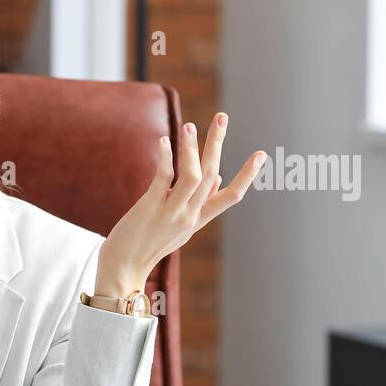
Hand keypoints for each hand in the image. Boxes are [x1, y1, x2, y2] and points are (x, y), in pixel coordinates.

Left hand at [95, 113, 265, 295]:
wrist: (123, 268)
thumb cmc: (148, 245)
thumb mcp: (179, 228)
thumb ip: (199, 203)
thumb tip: (217, 178)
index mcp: (198, 220)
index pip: (231, 197)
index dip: (247, 176)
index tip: (261, 154)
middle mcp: (189, 216)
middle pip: (212, 175)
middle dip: (217, 144)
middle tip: (222, 117)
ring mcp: (171, 212)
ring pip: (192, 176)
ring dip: (192, 149)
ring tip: (190, 126)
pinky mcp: (150, 208)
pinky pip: (163, 178)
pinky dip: (167, 158)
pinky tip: (165, 141)